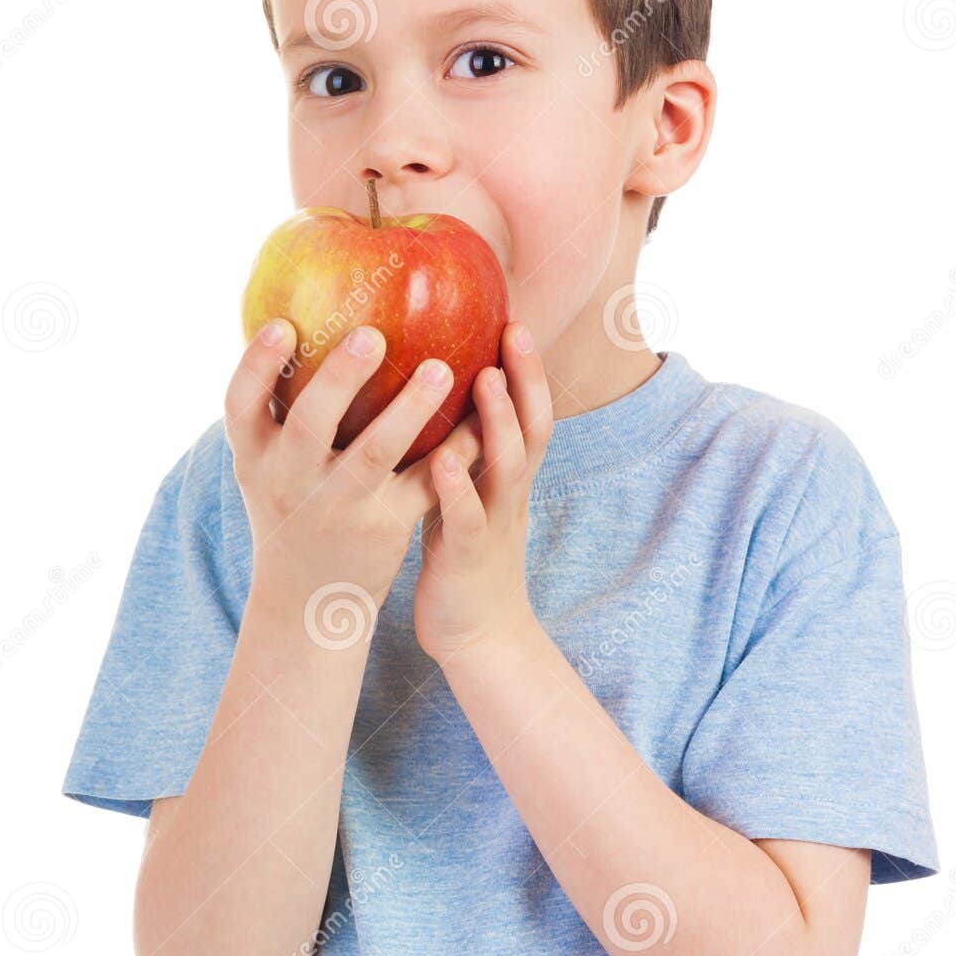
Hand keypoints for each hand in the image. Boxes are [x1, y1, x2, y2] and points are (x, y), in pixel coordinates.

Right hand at [224, 321, 483, 623]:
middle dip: (339, 379)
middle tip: (372, 334)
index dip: (257, 364)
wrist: (308, 599)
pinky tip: (481, 416)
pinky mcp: (385, 528)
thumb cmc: (290, 508)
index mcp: (255, 456)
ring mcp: (339, 506)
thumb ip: (276, 407)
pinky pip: (426, 481)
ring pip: (375, 453)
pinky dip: (456, 449)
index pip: (239, 405)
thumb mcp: (266, 465)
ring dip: (409, 409)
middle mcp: (291, 481)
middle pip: (310, 425)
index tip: (281, 324)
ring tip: (441, 368)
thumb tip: (292, 317)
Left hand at [413, 321, 553, 663]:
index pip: (529, 413)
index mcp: (508, 477)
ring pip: (507, 467)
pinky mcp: (468, 557)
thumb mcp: (464, 494)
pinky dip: (458, 487)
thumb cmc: (460, 556)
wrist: (478, 637)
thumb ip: (454, 448)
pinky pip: (466, 518)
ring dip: (498, 422)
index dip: (528, 369)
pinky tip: (442, 460)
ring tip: (485, 379)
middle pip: (532, 428)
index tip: (515, 318)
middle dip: (527, 379)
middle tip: (516, 329)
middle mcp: (510, 494)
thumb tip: (423, 393)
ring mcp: (494, 524)